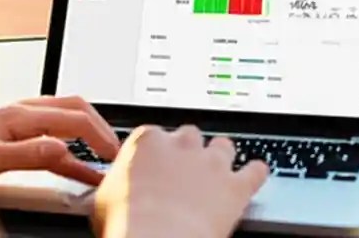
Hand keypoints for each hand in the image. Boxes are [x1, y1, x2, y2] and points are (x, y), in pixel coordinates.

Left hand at [0, 95, 119, 184]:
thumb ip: (26, 153)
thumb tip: (62, 149)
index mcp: (19, 113)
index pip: (73, 117)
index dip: (99, 135)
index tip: (115, 155)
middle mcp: (22, 113)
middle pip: (76, 108)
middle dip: (102, 127)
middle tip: (120, 151)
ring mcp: (19, 123)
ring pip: (68, 120)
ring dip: (90, 137)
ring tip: (108, 158)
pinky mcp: (15, 138)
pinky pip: (55, 140)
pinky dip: (74, 154)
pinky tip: (82, 171)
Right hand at [93, 126, 268, 237]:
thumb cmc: (126, 223)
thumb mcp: (102, 200)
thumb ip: (112, 186)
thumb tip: (106, 193)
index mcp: (147, 142)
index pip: (153, 136)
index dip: (156, 152)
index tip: (154, 163)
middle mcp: (182, 145)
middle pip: (190, 135)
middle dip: (188, 149)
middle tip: (183, 168)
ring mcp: (212, 163)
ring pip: (223, 145)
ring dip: (221, 155)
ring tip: (219, 166)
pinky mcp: (236, 186)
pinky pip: (255, 171)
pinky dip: (256, 172)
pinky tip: (257, 171)